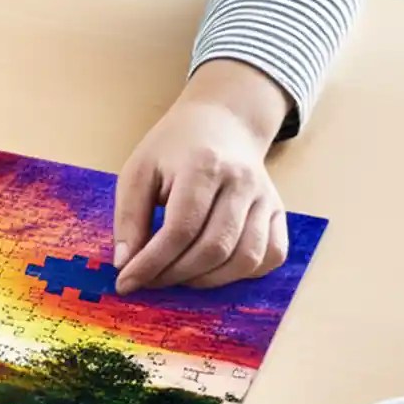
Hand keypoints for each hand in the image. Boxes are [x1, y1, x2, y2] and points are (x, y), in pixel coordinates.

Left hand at [113, 60, 291, 294]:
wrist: (222, 121)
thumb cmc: (174, 148)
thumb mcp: (138, 171)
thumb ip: (130, 217)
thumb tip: (125, 264)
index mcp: (203, 167)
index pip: (179, 230)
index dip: (151, 264)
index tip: (126, 283)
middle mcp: (242, 183)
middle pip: (213, 249)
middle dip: (175, 275)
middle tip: (149, 280)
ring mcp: (266, 198)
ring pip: (245, 259)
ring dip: (206, 281)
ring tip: (176, 276)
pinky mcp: (278, 212)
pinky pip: (270, 256)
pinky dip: (241, 274)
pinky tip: (211, 270)